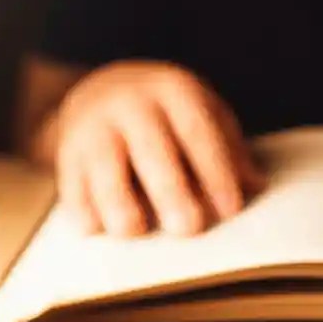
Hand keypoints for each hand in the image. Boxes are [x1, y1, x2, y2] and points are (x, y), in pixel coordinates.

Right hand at [53, 60, 263, 235]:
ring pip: (105, 170)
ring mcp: (95, 127)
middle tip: (189, 228)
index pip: (197, 132)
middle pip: (152, 151)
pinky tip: (96, 228)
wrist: (104, 91)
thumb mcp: (205, 114)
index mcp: (173, 91)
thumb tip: (255, 185)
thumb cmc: (169, 114)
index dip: (214, 171)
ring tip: (136, 230)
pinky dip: (83, 210)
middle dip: (171, 193)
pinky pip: (73, 186)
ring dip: (120, 204)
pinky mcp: (67, 153)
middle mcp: (131, 104)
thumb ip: (231, 148)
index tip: (230, 209)